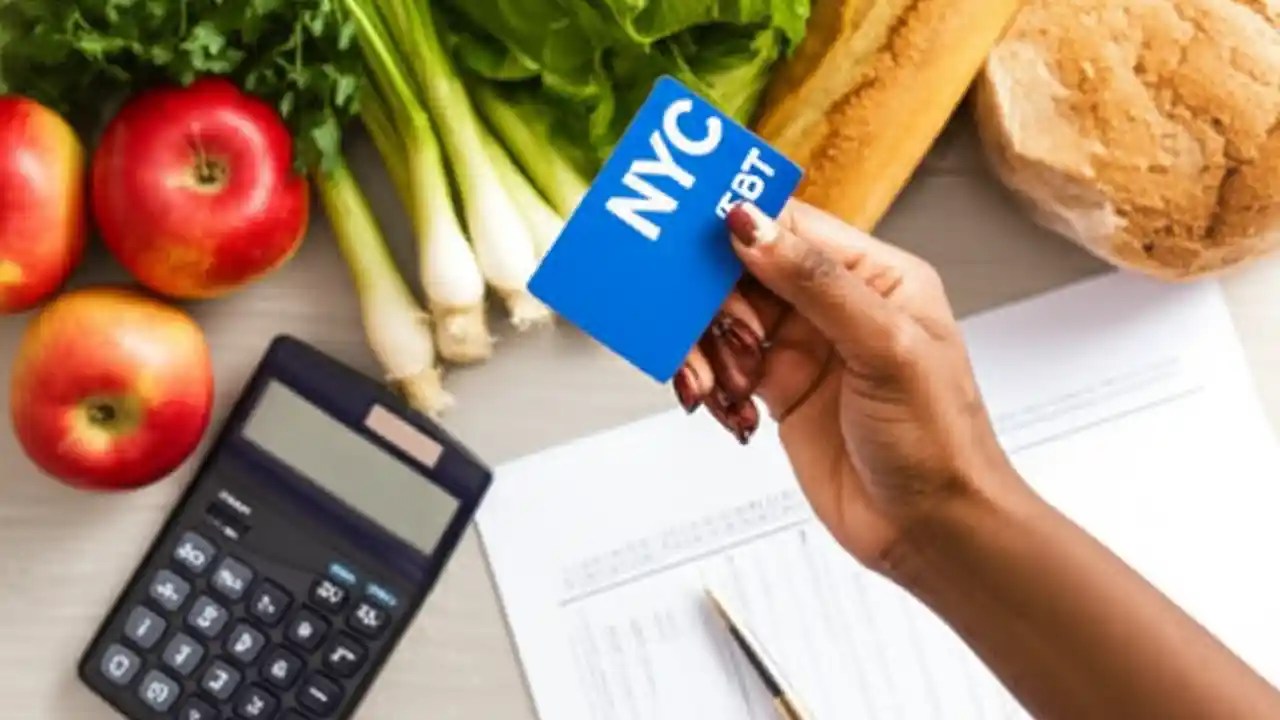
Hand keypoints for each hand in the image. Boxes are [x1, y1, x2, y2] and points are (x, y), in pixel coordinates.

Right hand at [676, 201, 1020, 568]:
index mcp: (875, 275)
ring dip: (708, 351)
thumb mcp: (884, 347)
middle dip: (714, 303)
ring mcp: (804, 347)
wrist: (932, 530)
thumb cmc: (939, 440)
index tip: (691, 240)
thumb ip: (815, 282)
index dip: (739, 227)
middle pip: (744, 272)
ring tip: (719, 388)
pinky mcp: (779, 390)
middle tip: (717, 339)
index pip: (791, 226)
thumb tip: (752, 226)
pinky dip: (712, 385)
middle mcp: (835, 304)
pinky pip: (723, 368)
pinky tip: (731, 410)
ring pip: (724, 322)